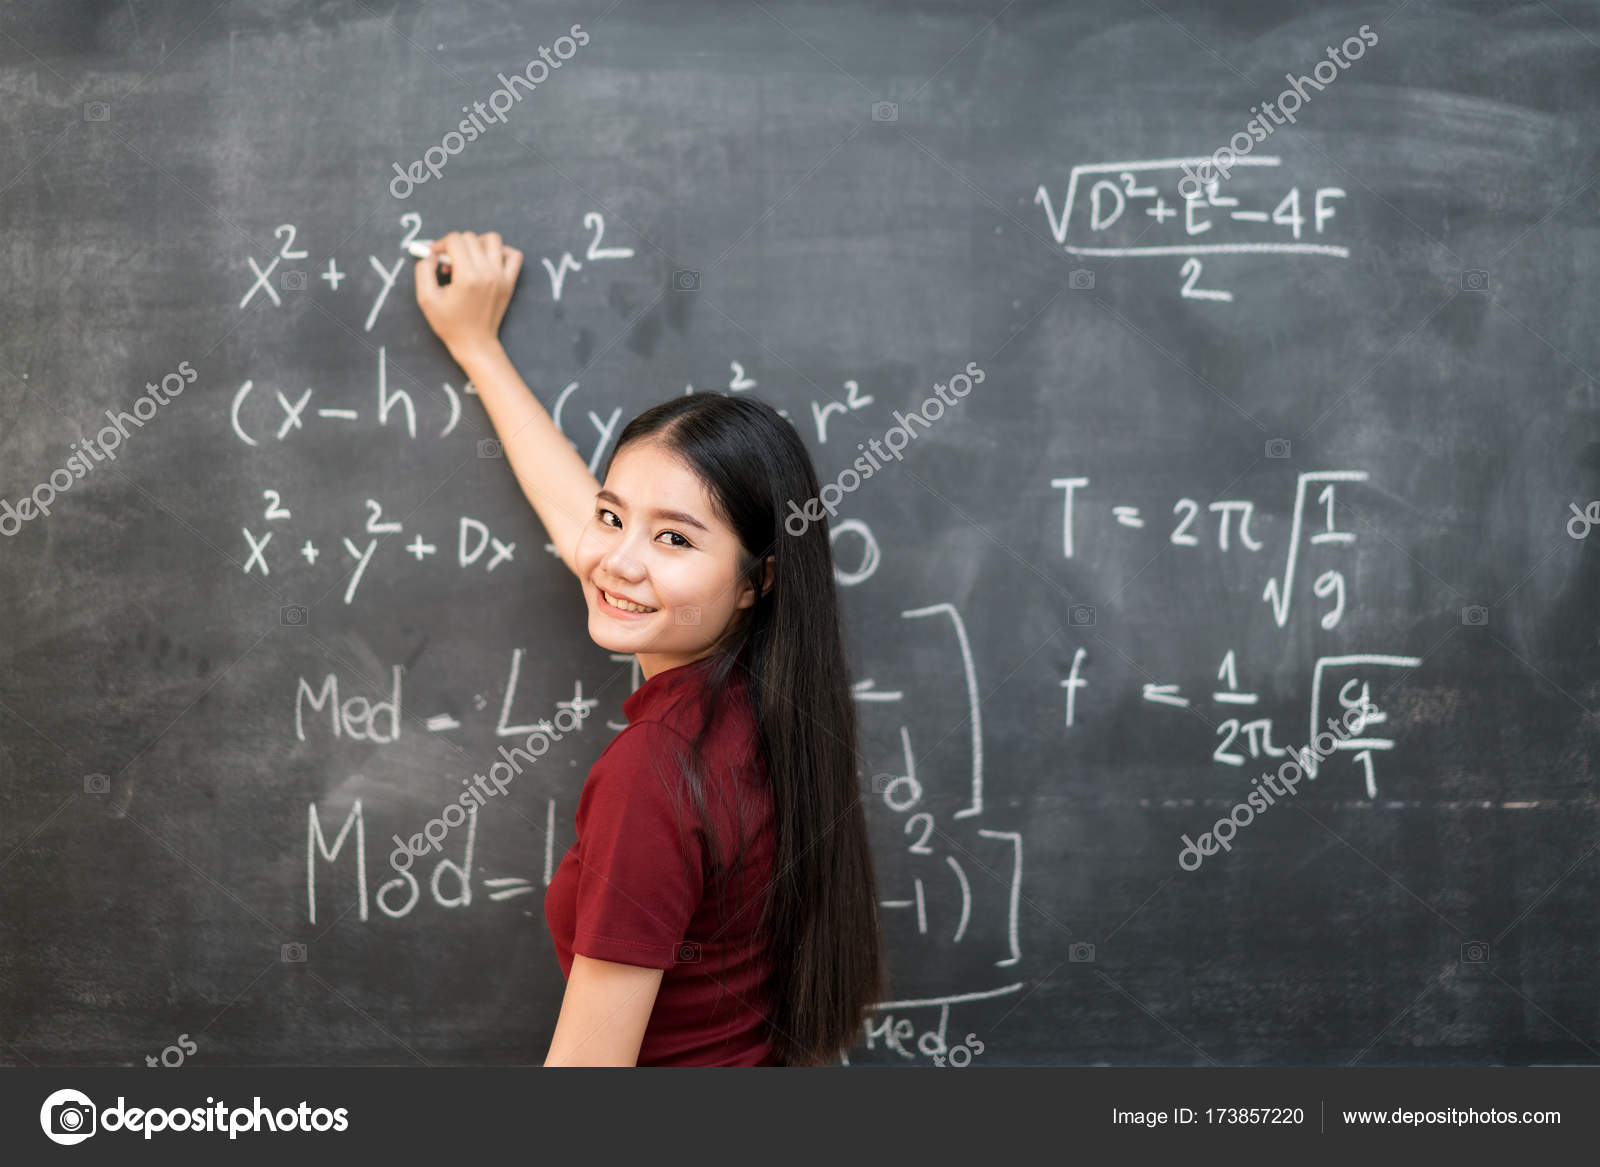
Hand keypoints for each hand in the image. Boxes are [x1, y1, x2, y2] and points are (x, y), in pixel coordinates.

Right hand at [414, 230, 523, 356]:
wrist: (475, 343)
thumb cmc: (450, 324)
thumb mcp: (426, 299)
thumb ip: (424, 271)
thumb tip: (432, 254)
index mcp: (468, 278)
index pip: (455, 240)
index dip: (440, 244)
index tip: (434, 256)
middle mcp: (488, 274)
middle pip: (471, 238)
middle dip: (455, 245)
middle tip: (448, 265)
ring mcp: (502, 277)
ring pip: (493, 240)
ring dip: (477, 243)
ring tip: (468, 258)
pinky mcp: (510, 282)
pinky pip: (514, 255)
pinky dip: (501, 252)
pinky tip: (488, 261)